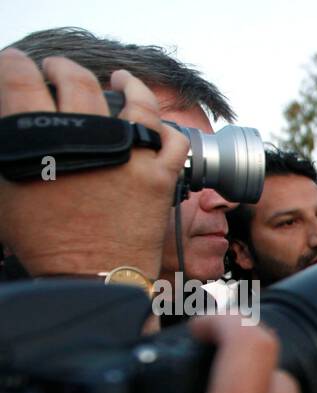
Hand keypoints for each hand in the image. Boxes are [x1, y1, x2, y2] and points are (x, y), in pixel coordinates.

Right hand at [0, 50, 189, 279]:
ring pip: (133, 100)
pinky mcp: (160, 176)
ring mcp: (130, 154)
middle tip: (58, 71)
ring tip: (121, 79)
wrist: (88, 276)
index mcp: (39, 137)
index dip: (16, 65)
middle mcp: (87, 137)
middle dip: (63, 69)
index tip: (17, 63)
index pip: (20, 79)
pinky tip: (156, 121)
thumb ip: (10, 147)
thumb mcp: (6, 187)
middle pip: (77, 80)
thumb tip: (11, 120)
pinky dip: (165, 127)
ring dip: (127, 84)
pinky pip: (172, 139)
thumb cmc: (43, 239)